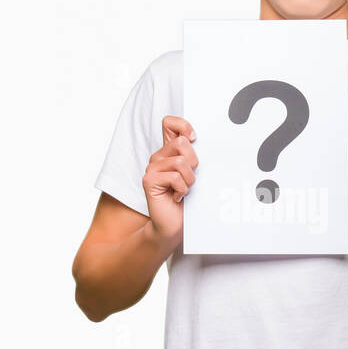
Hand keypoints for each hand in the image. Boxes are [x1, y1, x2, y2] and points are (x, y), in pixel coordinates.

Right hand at [142, 115, 197, 248]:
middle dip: (193, 163)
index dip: (183, 126)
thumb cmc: (186, 201)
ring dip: (189, 180)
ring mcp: (151, 168)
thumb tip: (197, 139)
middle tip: (188, 179)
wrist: (173, 225)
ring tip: (183, 190)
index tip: (194, 139)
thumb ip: (193, 156)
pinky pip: (175, 177)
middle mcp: (158, 157)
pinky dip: (182, 190)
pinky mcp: (149, 180)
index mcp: (168, 152)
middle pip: (182, 143)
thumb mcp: (193, 174)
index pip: (170, 123)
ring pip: (181, 162)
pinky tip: (176, 197)